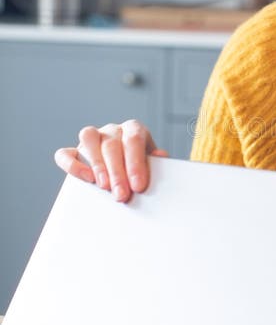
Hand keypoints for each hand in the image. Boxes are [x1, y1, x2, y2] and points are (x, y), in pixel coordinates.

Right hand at [54, 119, 168, 202]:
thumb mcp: (152, 166)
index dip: (135, 162)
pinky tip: (86, 179)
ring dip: (97, 164)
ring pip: (89, 139)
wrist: (128, 174)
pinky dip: (73, 165)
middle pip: (112, 144)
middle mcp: (112, 130)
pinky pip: (65, 154)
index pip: (134, 138)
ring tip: (104, 186)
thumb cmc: (141, 170)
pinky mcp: (74, 152)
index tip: (138, 186)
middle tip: (122, 195)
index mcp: (133, 130)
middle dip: (117, 172)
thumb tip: (161, 157)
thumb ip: (156, 163)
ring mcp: (92, 138)